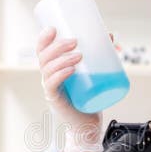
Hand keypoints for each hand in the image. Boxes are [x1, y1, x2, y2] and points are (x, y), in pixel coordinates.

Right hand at [37, 27, 101, 151]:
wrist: (87, 123)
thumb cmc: (88, 96)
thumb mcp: (92, 72)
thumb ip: (99, 54)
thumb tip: (109, 35)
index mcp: (52, 68)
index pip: (42, 50)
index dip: (43, 38)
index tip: (53, 28)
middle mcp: (48, 77)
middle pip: (44, 57)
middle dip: (58, 46)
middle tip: (75, 41)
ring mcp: (50, 89)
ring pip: (48, 69)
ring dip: (62, 59)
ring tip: (79, 55)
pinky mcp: (56, 101)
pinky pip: (52, 86)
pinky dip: (60, 76)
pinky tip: (71, 70)